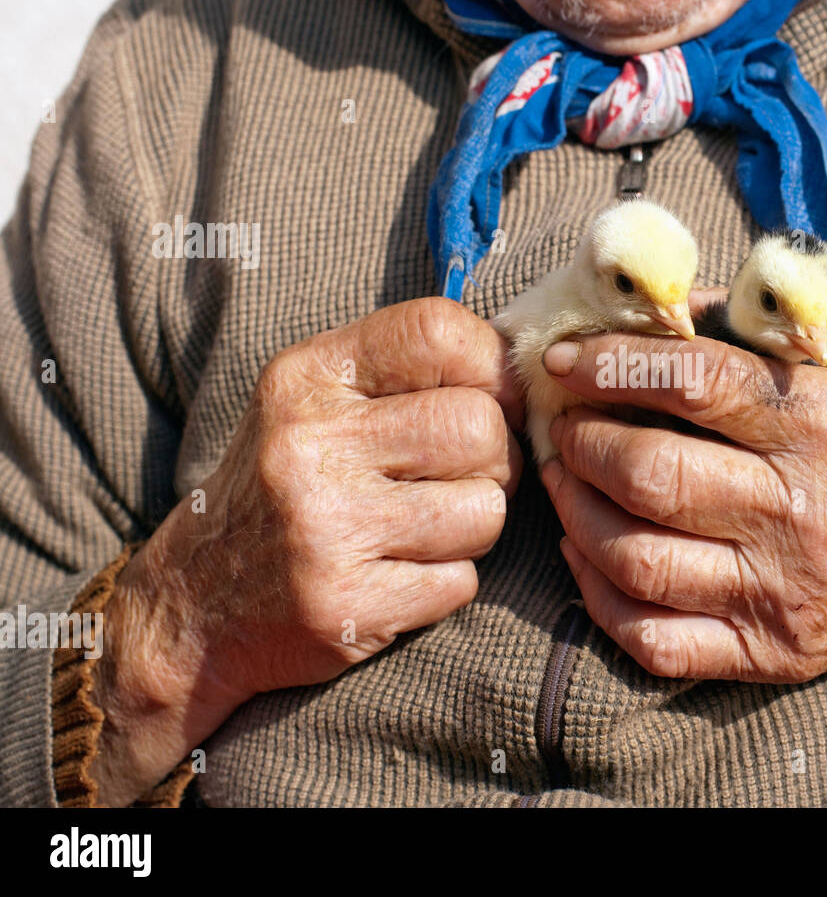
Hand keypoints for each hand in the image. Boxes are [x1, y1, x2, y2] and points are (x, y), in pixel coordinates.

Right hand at [89, 298, 522, 804]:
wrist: (193, 605)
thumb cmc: (285, 488)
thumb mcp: (318, 403)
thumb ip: (406, 373)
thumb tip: (524, 369)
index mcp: (308, 378)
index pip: (436, 331)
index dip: (493, 364)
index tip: (496, 398)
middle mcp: (308, 445)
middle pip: (479, 427)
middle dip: (497, 459)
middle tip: (466, 478)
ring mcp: (323, 527)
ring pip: (485, 510)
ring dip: (475, 526)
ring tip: (426, 528)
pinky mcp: (344, 604)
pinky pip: (461, 581)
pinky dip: (447, 583)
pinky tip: (400, 576)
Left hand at [538, 296, 826, 702]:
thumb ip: (778, 329)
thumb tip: (673, 304)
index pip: (695, 381)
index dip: (612, 363)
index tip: (566, 358)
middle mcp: (806, 512)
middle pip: (651, 474)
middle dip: (582, 441)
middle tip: (562, 423)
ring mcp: (785, 591)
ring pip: (637, 559)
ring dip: (574, 514)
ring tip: (562, 480)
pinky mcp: (772, 652)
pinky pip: (656, 638)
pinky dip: (599, 598)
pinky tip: (586, 555)